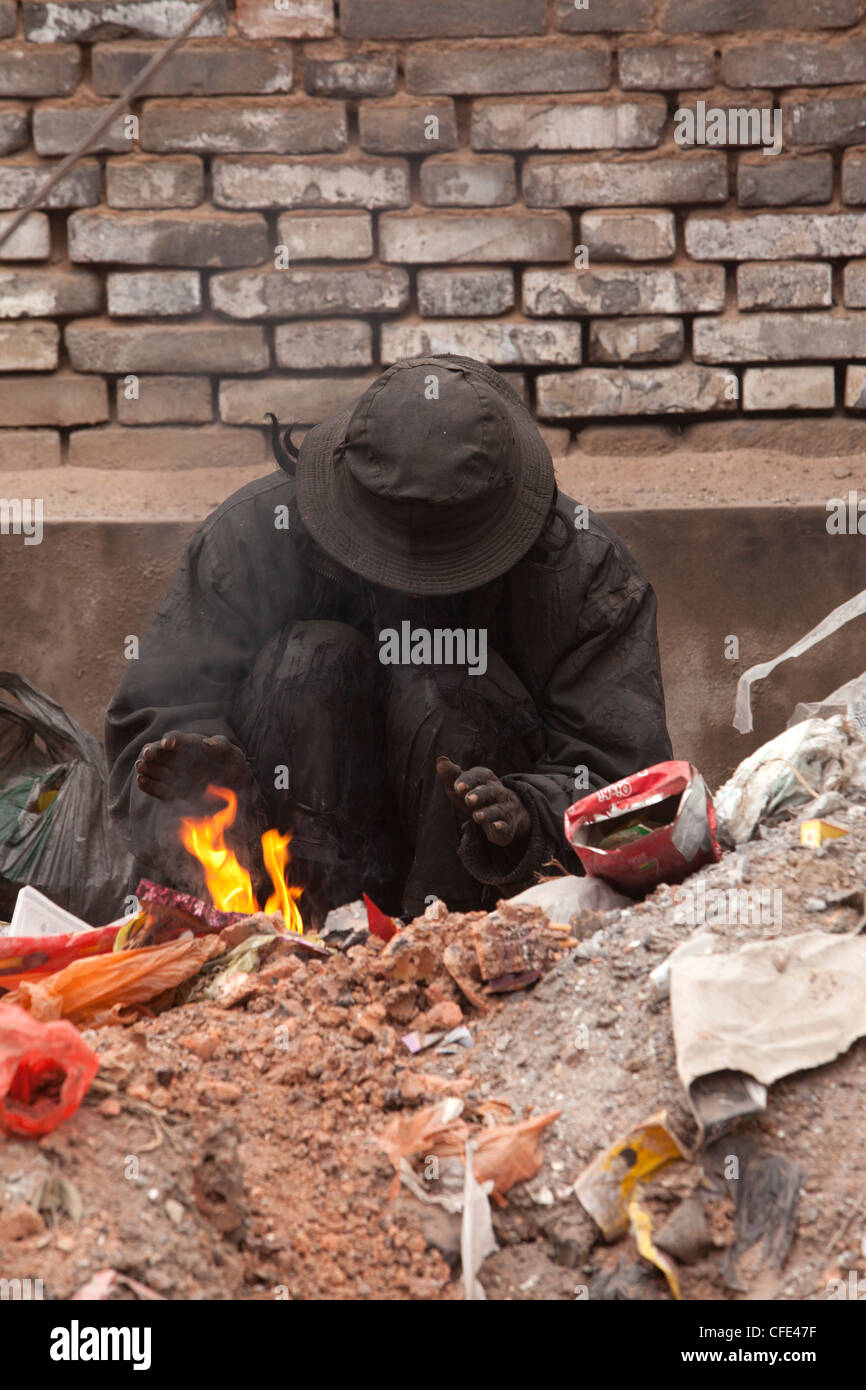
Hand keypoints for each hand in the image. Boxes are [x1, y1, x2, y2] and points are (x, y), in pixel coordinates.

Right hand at [135, 731, 252, 805]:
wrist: (236, 792)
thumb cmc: (235, 768)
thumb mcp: (235, 755)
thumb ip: (223, 746)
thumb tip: (206, 742)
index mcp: (191, 745)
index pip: (176, 738)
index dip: (170, 739)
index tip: (167, 744)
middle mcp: (178, 758)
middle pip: (159, 752)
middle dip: (151, 752)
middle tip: (147, 756)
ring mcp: (173, 775)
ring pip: (154, 768)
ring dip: (146, 767)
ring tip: (140, 768)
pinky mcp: (172, 793)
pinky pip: (157, 788)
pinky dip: (148, 785)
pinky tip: (141, 781)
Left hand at [436, 757, 529, 847]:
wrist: (504, 811)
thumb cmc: (475, 794)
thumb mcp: (462, 784)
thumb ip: (451, 774)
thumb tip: (440, 760)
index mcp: (485, 778)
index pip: (477, 776)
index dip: (467, 781)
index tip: (457, 787)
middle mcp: (497, 791)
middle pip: (489, 791)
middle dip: (479, 795)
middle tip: (468, 799)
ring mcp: (503, 808)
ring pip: (496, 810)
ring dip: (487, 813)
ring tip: (477, 816)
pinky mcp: (507, 825)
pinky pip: (505, 826)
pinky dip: (501, 827)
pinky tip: (496, 827)